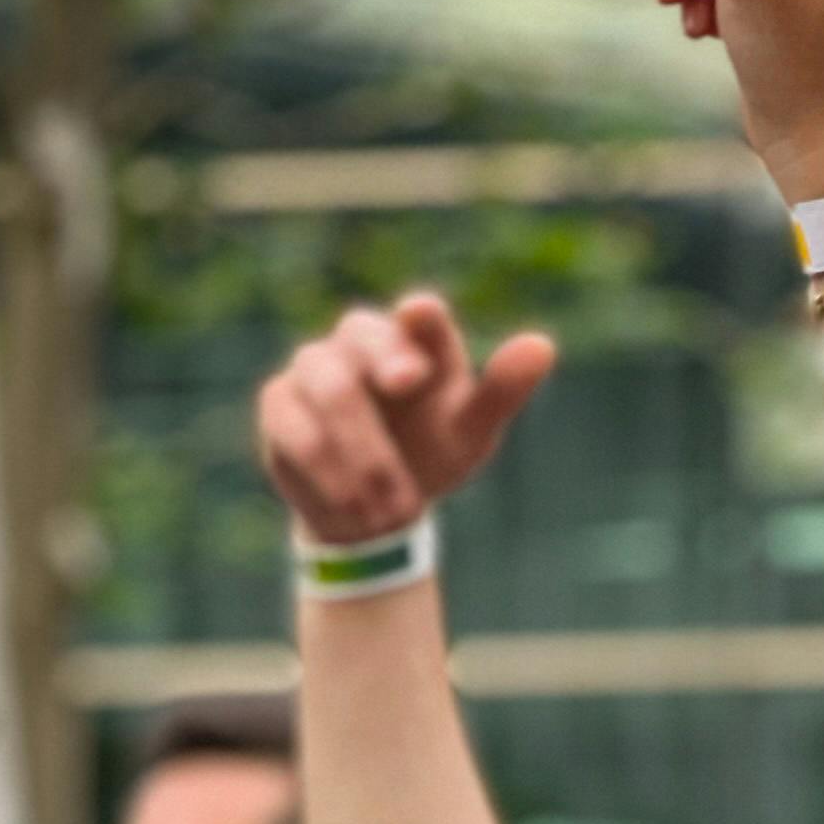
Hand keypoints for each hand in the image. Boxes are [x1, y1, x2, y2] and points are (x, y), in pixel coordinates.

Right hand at [254, 293, 555, 549]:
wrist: (375, 508)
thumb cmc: (432, 451)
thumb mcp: (472, 432)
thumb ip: (501, 392)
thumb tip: (543, 345)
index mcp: (415, 341)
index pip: (419, 318)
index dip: (419, 317)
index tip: (421, 314)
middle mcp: (360, 343)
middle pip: (361, 331)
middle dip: (384, 362)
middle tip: (408, 384)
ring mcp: (314, 368)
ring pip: (329, 385)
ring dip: (365, 449)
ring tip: (397, 509)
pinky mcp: (280, 405)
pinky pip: (295, 429)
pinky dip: (329, 472)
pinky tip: (356, 509)